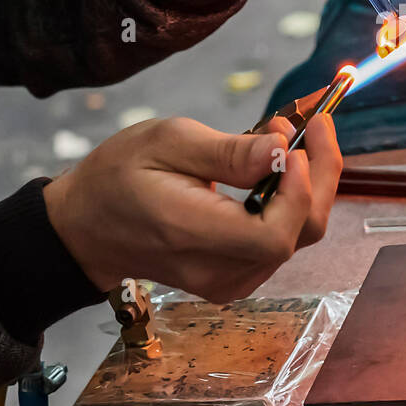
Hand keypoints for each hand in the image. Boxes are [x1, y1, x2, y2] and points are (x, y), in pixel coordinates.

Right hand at [42, 114, 341, 301]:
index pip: (274, 234)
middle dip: (320, 175)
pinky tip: (276, 169)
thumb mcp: (166, 142)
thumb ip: (228, 152)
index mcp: (193, 235)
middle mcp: (217, 269)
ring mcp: (229, 280)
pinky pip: (282, 241)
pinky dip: (292, 202)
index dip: (300, 187)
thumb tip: (281, 150)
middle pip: (300, 234)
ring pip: (299, 237)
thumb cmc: (118, 177)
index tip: (294, 140)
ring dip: (308, 184)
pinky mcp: (236, 276)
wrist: (86, 227)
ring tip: (285, 138)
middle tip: (311, 125)